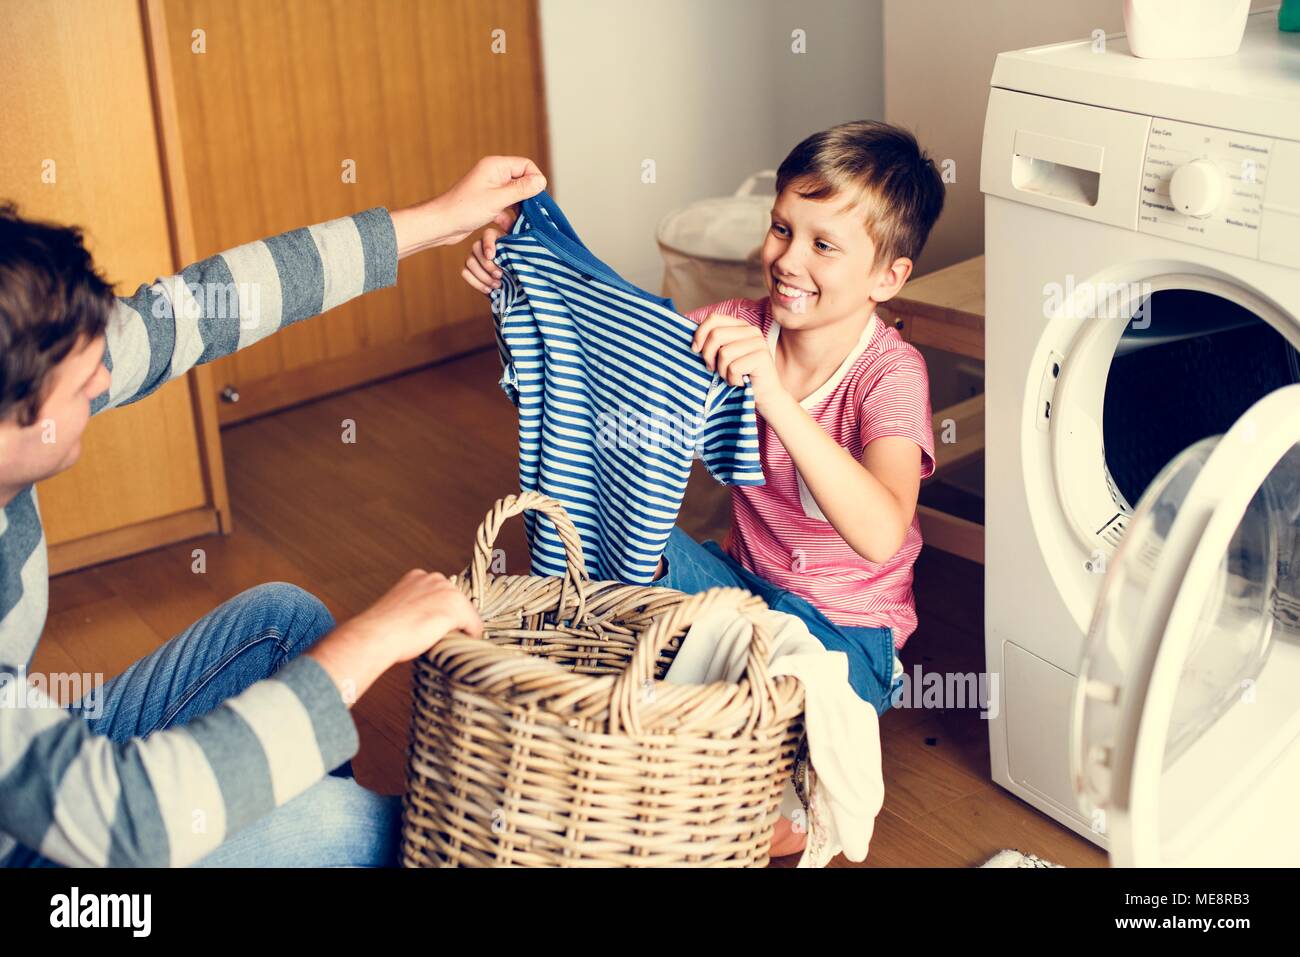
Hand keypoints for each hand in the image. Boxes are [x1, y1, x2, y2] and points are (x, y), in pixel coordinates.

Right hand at [307, 570, 483, 701]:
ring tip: (449, 642)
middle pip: (458, 601)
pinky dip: (471, 636)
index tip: (437, 626)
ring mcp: (445, 591)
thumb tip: (432, 621)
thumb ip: (418, 608)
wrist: (375, 636)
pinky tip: (461, 644)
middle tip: (443, 637)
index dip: (442, 612)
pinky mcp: (454, 608)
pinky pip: (475, 625)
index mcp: (419, 576)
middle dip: (454, 619)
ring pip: (468, 612)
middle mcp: (434, 578)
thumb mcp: (401, 609)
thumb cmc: (381, 630)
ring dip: (463, 628)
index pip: (443, 594)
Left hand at [391, 156, 544, 256]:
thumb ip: (521, 189)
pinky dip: (510, 218)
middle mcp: (495, 175)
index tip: (537, 199)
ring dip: (520, 211)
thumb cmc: (465, 209)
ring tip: (523, 225)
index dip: (535, 180)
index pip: (526, 165)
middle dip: (529, 199)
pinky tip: (509, 230)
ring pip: (516, 197)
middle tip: (534, 215)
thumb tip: (542, 181)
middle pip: (523, 182)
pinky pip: (507, 208)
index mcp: (496, 166)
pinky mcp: (488, 204)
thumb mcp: (497, 199)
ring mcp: (491, 190)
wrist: (442, 225)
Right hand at [461, 212, 516, 294]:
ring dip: (483, 276)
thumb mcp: (522, 252)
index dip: (488, 244)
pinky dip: (476, 283)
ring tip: (497, 285)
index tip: (491, 256)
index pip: (487, 234)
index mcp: (495, 236)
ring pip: (469, 262)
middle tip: (500, 276)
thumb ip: (522, 245)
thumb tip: (525, 234)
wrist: (515, 278)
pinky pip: (465, 273)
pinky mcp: (469, 268)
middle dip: (487, 265)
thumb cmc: (519, 261)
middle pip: (475, 248)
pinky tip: (488, 289)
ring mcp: (474, 256)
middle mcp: (482, 244)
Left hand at [691, 312, 788, 415]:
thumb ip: (713, 344)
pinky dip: (732, 379)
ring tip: (731, 376)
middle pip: (716, 335)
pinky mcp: (762, 356)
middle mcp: (751, 330)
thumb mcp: (724, 356)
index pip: (714, 319)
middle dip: (708, 355)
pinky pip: (734, 367)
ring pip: (724, 353)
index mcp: (741, 326)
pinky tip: (740, 382)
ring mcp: (758, 342)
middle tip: (712, 369)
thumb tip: (693, 342)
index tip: (695, 350)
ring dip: (722, 371)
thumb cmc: (740, 376)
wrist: (765, 396)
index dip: (700, 333)